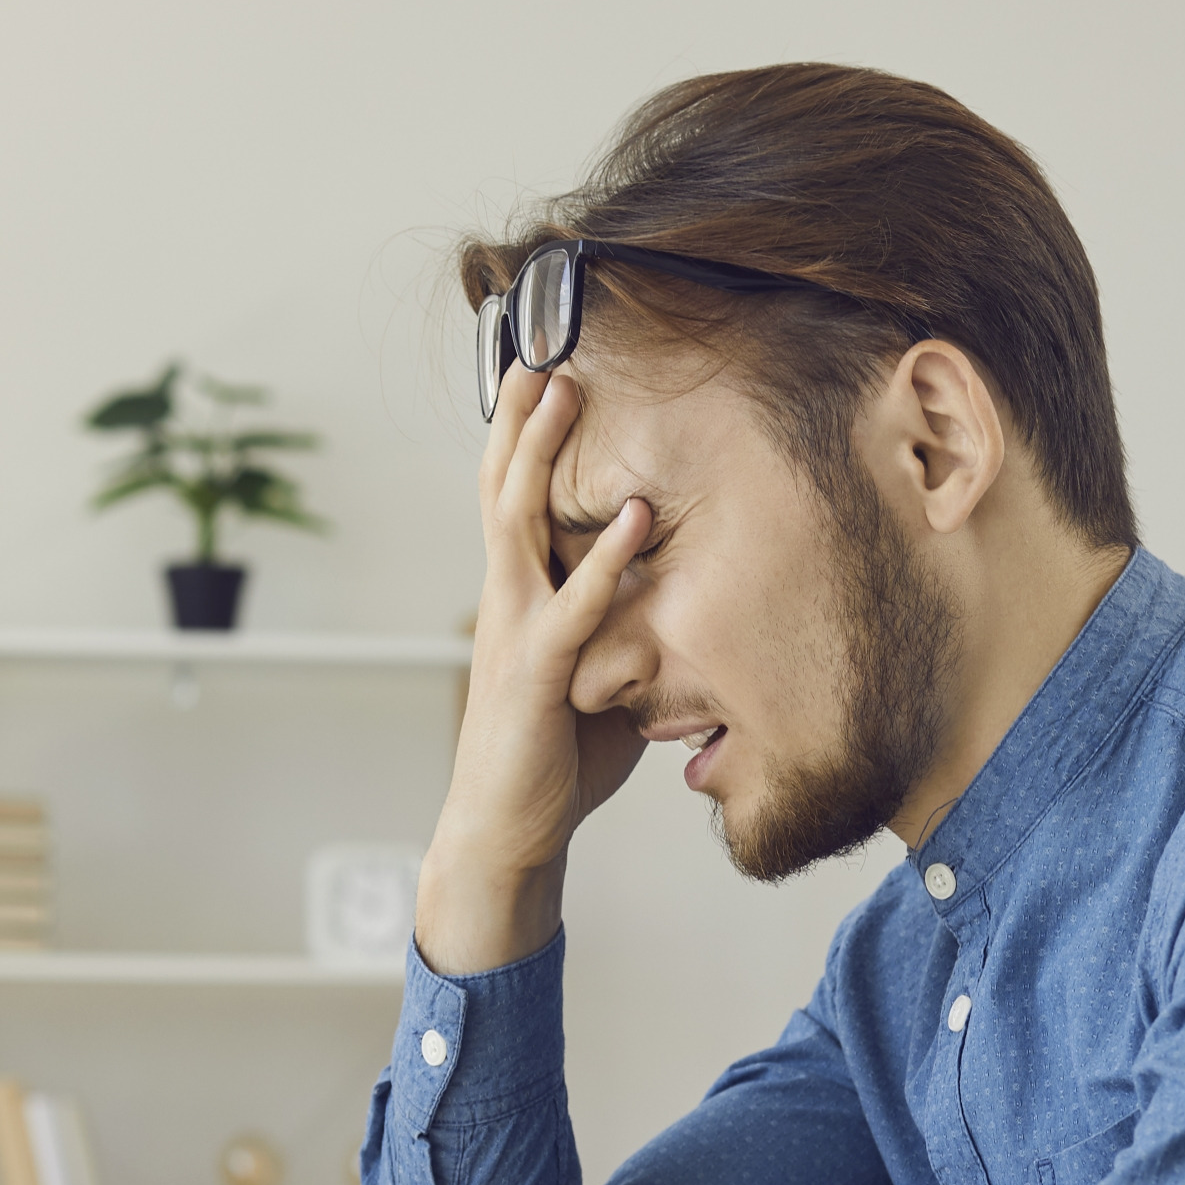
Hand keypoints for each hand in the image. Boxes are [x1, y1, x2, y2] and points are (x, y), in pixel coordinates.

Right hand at [414, 365, 652, 974]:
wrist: (505, 833)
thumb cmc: (554, 760)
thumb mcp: (597, 677)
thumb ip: (626, 630)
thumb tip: (680, 602)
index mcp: (518, 598)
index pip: (512, 501)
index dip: (521, 440)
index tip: (535, 377)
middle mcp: (506, 602)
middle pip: (503, 490)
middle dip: (522, 421)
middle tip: (540, 351)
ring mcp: (514, 632)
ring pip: (518, 525)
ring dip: (543, 456)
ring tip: (565, 393)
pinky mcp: (534, 674)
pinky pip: (573, 606)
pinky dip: (606, 559)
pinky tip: (633, 516)